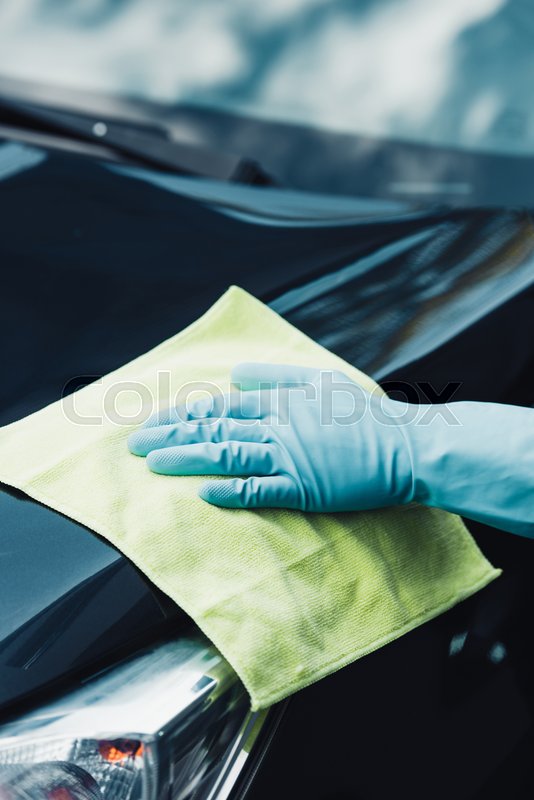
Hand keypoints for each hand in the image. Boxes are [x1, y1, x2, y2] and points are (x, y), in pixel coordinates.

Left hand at [127, 363, 414, 510]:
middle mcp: (278, 427)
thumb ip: (276, 377)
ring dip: (188, 459)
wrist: (407, 444)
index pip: (219, 408)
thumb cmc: (365, 415)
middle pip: (215, 429)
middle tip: (134, 446)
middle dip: (170, 436)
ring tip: (154, 465)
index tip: (151, 423)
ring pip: (228, 455)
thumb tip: (236, 374)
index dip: (181, 416)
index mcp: (280, 402)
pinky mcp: (306, 488)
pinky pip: (261, 490)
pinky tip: (202, 493)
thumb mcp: (320, 382)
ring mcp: (291, 458)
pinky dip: (231, 491)